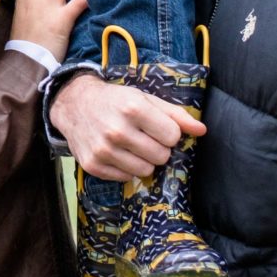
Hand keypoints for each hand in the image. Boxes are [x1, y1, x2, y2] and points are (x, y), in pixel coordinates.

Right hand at [49, 70, 203, 181]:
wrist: (74, 104)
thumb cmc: (115, 100)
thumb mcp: (145, 99)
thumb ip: (175, 114)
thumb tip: (202, 130)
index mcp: (133, 108)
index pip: (172, 136)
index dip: (169, 133)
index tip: (158, 128)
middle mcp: (117, 130)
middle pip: (161, 156)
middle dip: (158, 148)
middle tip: (144, 136)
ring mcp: (103, 150)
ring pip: (146, 171)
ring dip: (143, 160)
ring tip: (132, 145)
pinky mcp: (93, 166)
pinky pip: (126, 178)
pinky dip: (126, 168)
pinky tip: (117, 152)